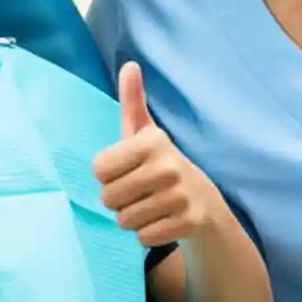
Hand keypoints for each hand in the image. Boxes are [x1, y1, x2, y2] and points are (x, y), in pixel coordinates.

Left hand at [93, 62, 226, 246]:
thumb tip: (129, 65)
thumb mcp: (143, 131)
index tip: (127, 169)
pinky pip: (142, 237)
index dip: (107, 174)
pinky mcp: (188, 223)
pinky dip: (147, 233)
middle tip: (139, 191)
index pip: (98, 169)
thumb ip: (133, 99)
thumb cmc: (159, 163)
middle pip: (108, 198)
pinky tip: (162, 219)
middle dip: (118, 199)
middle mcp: (168, 166)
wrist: (203, 201)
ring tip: (151, 204)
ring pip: (124, 220)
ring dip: (132, 217)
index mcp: (152, 140)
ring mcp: (180, 196)